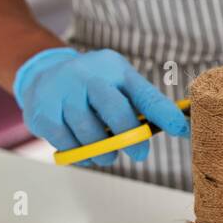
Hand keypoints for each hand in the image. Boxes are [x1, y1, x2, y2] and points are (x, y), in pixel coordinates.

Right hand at [13, 47, 188, 165]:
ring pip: (90, 133)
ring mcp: (62, 92)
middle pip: (115, 110)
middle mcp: (88, 75)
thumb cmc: (92, 88)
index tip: (180, 129)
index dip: (163, 113)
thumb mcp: (117, 84)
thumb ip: (141, 105)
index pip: (142, 92)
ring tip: (107, 154)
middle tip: (139, 154)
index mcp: (114, 68)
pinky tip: (83, 150)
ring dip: (104, 152)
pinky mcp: (43, 112)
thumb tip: (177, 127)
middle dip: (131, 138)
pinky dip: (80, 155)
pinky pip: (68, 144)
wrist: (42, 74)